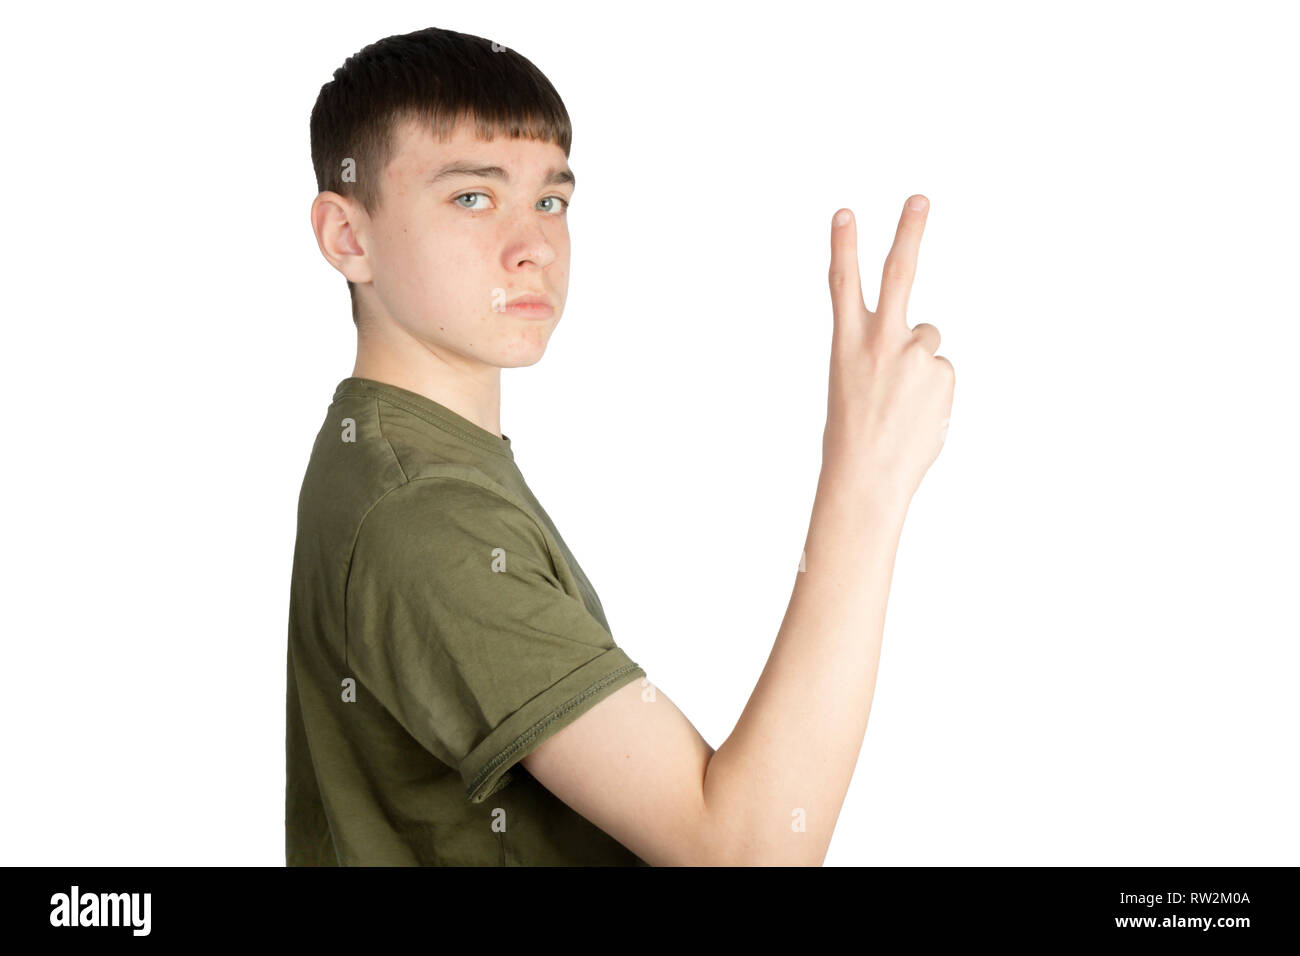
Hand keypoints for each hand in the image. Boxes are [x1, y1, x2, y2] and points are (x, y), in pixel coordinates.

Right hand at [821, 196, 954, 505]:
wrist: (866, 478)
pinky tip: (916, 415)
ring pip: (928, 341)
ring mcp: (914, 355)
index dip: (843, 245)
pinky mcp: (942, 373)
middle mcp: (880, 341)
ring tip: (900, 405)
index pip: (842, 283)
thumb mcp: (851, 383)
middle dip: (908, 232)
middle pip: (899, 274)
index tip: (845, 211)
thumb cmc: (853, 435)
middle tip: (919, 199)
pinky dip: (932, 391)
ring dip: (919, 366)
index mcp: (846, 343)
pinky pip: (942, 372)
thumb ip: (883, 354)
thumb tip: (928, 349)